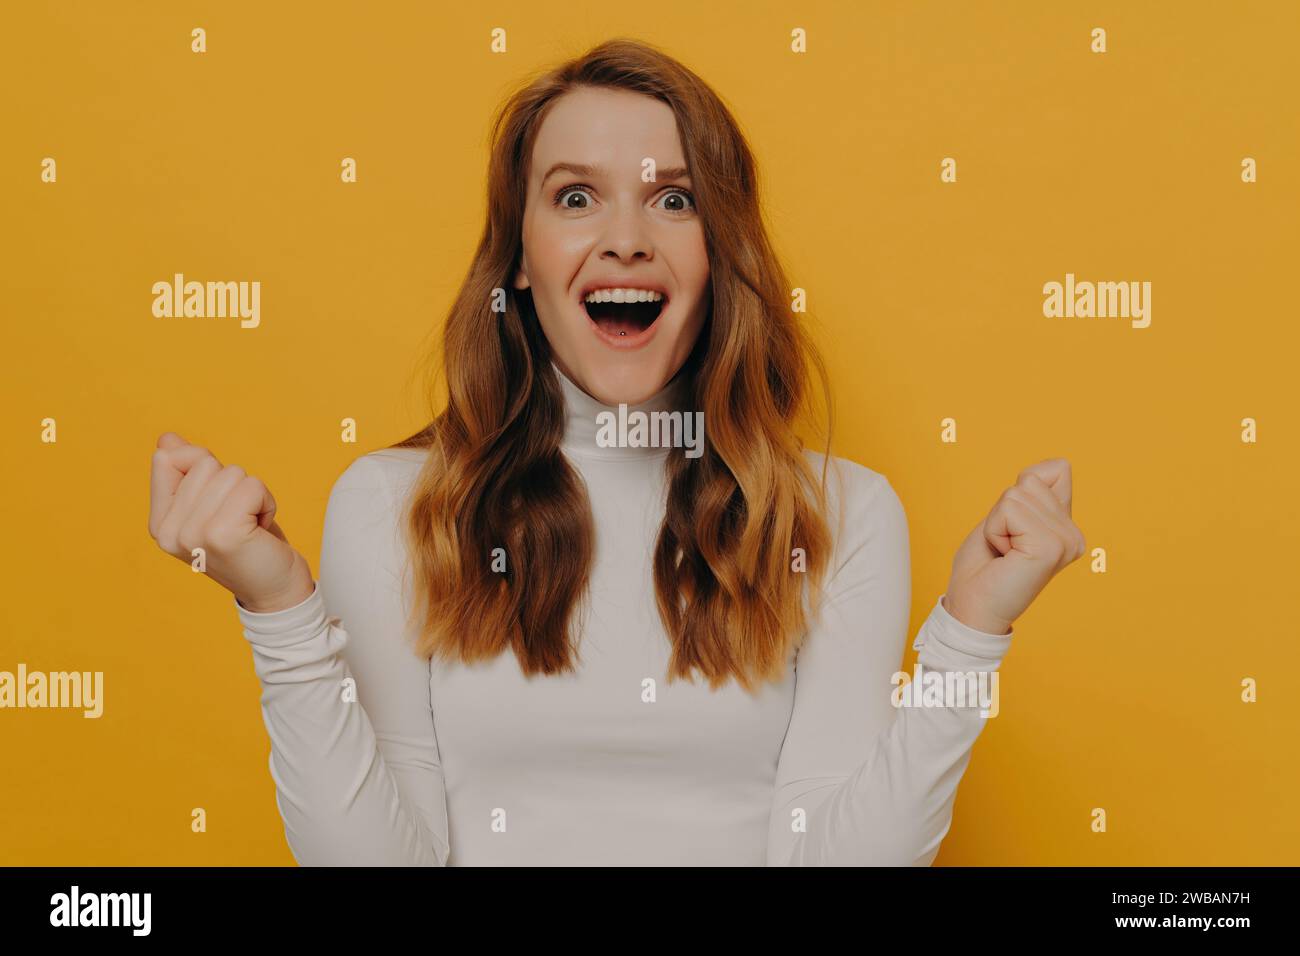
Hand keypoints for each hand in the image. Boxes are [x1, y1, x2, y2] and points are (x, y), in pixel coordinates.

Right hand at [148, 432, 314, 612]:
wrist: (275, 591)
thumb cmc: (248, 543)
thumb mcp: (213, 505)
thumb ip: (187, 472)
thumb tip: (167, 438)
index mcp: (159, 522)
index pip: (166, 457)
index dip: (203, 466)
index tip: (219, 501)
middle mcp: (167, 531)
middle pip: (204, 462)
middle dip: (234, 484)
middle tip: (240, 519)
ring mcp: (192, 534)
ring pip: (231, 473)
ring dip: (253, 495)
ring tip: (251, 525)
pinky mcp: (222, 534)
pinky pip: (252, 486)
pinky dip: (267, 502)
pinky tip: (261, 529)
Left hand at [942, 458, 1085, 635]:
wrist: (972, 609)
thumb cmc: (983, 568)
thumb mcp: (1005, 518)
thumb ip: (1031, 493)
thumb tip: (1058, 464)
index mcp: (1067, 527)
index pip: (1058, 468)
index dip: (1022, 490)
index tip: (1012, 527)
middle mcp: (1073, 535)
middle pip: (1030, 480)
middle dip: (1003, 510)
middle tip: (1003, 546)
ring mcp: (1065, 541)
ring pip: (1017, 494)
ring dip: (997, 522)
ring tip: (1004, 552)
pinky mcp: (1050, 548)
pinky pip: (1010, 510)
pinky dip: (995, 529)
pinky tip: (1004, 556)